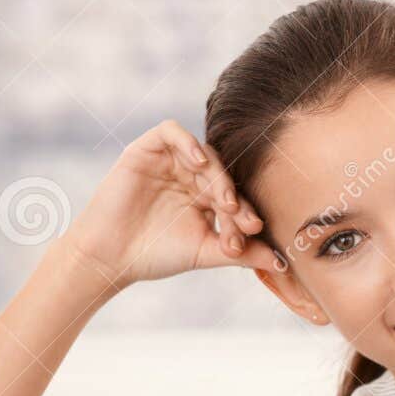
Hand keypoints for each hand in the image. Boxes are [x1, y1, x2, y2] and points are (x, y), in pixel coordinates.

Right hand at [61, 118, 283, 290]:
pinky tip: (199, 163)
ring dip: (218, 175)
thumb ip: (242, 253)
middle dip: (235, 196)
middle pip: (224, 174)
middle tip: (241, 218)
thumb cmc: (156, 256)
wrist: (110, 257)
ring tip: (223, 200)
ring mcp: (170, 161)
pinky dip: (188, 143)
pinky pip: (172, 132)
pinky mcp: (146, 149)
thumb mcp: (205, 253)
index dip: (247, 212)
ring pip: (205, 154)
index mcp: (208, 198)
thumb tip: (284, 263)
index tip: (254, 231)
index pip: (236, 196)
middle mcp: (192, 176)